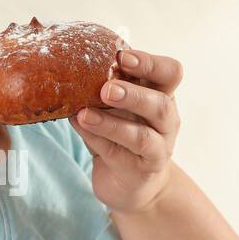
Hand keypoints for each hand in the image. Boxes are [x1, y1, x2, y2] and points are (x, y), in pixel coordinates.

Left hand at [71, 48, 182, 214]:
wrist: (129, 183)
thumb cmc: (121, 136)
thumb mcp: (116, 107)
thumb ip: (104, 87)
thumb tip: (68, 66)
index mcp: (162, 95)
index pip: (170, 73)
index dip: (150, 63)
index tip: (122, 56)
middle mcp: (166, 121)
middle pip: (161, 105)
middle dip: (133, 94)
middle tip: (106, 89)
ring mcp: (157, 149)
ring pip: (142, 136)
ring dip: (112, 123)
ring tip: (85, 114)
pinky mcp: (140, 171)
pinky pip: (120, 155)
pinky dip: (98, 140)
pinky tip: (81, 128)